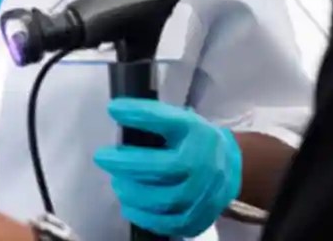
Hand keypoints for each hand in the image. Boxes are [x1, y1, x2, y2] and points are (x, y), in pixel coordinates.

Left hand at [94, 98, 241, 237]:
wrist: (229, 168)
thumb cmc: (194, 141)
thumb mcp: (180, 121)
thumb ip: (152, 118)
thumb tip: (114, 113)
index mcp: (197, 133)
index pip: (168, 121)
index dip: (139, 114)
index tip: (113, 109)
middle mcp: (204, 163)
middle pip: (162, 168)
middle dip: (126, 164)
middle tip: (102, 158)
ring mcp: (204, 195)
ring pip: (163, 200)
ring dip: (131, 192)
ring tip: (117, 182)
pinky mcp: (199, 219)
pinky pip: (167, 223)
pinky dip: (142, 215)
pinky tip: (128, 204)